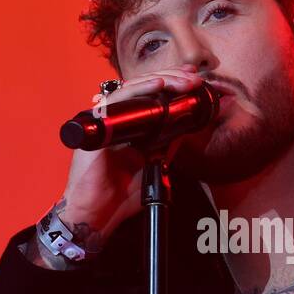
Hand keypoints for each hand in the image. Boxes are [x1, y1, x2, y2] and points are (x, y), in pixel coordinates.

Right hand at [49, 63, 208, 253]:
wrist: (98, 214)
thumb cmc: (120, 195)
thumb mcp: (154, 165)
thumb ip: (167, 144)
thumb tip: (188, 126)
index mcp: (129, 127)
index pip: (151, 97)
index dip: (172, 85)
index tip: (194, 80)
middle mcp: (116, 119)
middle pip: (144, 88)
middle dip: (172, 78)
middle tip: (195, 78)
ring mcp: (106, 121)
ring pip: (133, 88)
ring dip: (162, 80)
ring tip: (185, 80)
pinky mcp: (97, 126)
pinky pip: (118, 101)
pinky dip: (139, 90)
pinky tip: (159, 85)